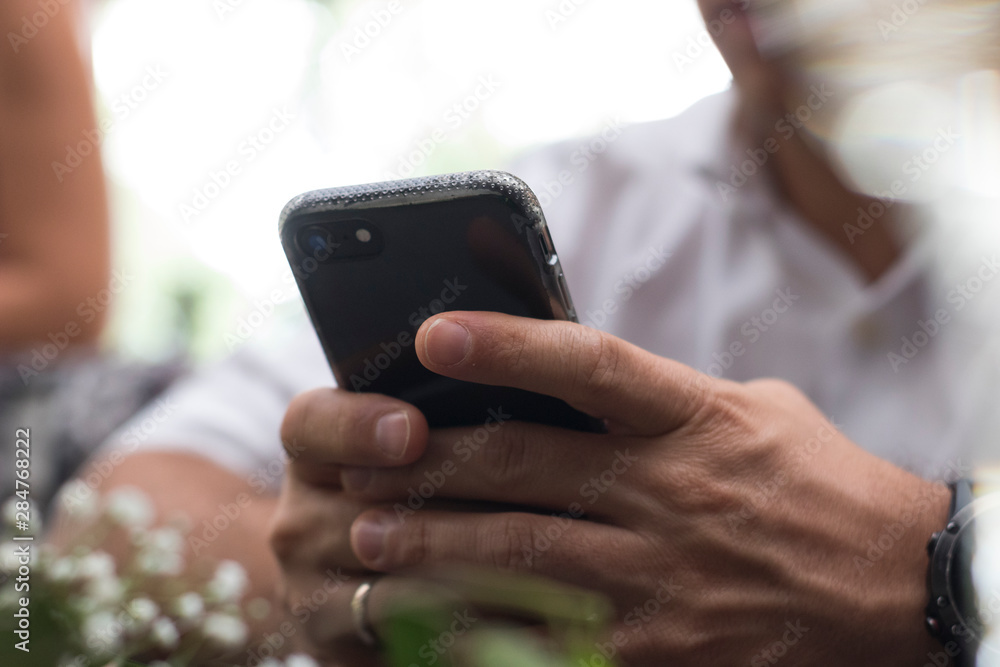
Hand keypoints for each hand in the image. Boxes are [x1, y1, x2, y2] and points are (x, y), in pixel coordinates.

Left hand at [271, 312, 950, 664]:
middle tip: (366, 469)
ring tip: (370, 547)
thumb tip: (573, 379)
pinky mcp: (662, 648)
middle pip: (527, 465)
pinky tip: (434, 626)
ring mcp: (664, 575)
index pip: (587, 364)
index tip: (434, 334)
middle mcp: (671, 491)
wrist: (893, 587)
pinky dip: (486, 631)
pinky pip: (553, 640)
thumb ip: (660, 397)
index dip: (507, 345)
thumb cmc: (815, 483)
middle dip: (434, 466)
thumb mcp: (748, 413)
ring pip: (523, 555)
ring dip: (435, 550)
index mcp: (693, 418)